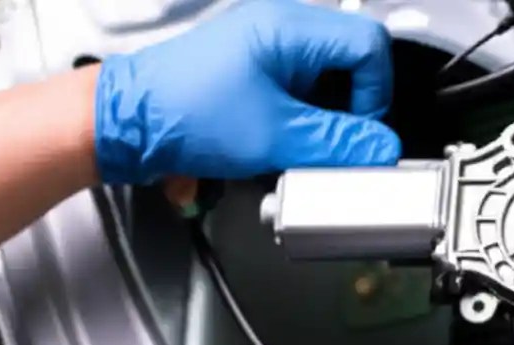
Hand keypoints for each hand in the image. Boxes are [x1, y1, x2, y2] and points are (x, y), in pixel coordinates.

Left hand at [94, 0, 400, 183]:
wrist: (129, 121)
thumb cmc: (185, 114)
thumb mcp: (275, 138)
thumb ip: (338, 145)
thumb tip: (383, 150)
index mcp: (290, 27)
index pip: (370, 46)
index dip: (375, 94)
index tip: (358, 130)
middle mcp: (282, 25)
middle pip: (354, 60)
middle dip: (353, 107)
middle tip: (335, 140)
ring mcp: (269, 43)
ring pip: (332, 77)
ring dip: (328, 115)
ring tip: (302, 140)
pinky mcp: (258, 66)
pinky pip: (305, 87)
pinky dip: (306, 116)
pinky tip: (286, 137)